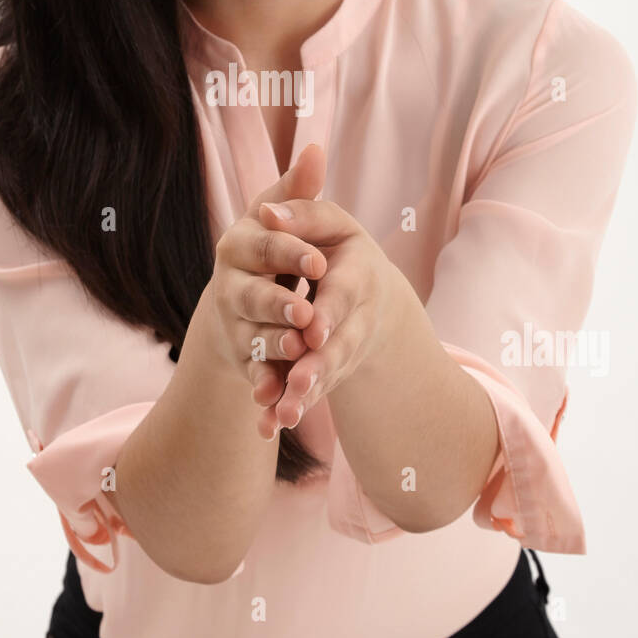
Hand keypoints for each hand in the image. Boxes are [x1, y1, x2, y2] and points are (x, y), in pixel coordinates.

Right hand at [208, 144, 327, 438]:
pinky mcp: (244, 359)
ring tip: (299, 353)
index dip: (288, 252)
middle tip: (307, 314)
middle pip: (251, 296)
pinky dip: (267, 391)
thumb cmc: (273, 247)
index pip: (261, 245)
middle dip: (277, 305)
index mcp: (237, 244)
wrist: (255, 296)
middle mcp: (228, 285)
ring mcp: (233, 325)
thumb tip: (315, 148)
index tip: (318, 259)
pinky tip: (279, 406)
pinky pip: (257, 376)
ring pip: (252, 338)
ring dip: (273, 348)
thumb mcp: (285, 217)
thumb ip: (296, 190)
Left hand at [256, 193, 397, 429]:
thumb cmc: (339, 245)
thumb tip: (267, 211)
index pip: (343, 294)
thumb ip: (301, 212)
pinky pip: (311, 391)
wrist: (369, 289)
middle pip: (338, 345)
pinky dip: (292, 407)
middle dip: (318, 364)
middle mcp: (356, 317)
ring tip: (284, 413)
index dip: (330, 312)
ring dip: (305, 394)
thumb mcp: (328, 222)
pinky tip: (270, 426)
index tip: (313, 330)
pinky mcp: (330, 368)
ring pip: (324, 374)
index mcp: (358, 274)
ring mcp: (344, 348)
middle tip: (299, 381)